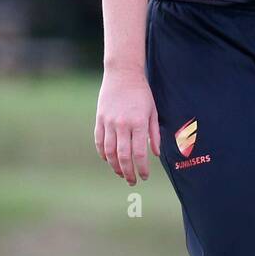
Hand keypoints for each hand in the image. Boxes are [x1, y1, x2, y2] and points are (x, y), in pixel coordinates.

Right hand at [95, 66, 159, 184]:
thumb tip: (155, 154)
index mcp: (138, 123)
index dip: (142, 168)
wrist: (122, 75)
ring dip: (115, 166)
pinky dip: (103, 153)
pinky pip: (99, 141)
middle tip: (133, 181)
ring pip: (109, 151)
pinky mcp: (99, 119)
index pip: (140, 153)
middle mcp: (122, 125)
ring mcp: (108, 122)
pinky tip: (108, 160)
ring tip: (121, 173)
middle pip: (123, 156)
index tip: (145, 176)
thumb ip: (154, 134)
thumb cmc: (142, 94)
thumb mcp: (153, 112)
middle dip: (128, 172)